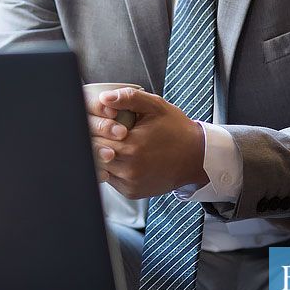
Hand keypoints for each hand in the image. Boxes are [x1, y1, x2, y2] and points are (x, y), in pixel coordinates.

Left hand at [88, 87, 206, 198]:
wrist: (196, 158)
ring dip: (102, 156)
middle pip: (94, 154)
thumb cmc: (176, 130)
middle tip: (107, 132)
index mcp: (132, 145)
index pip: (95, 136)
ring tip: (116, 143)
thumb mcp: (156, 107)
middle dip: (96, 141)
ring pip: (99, 168)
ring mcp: (130, 183)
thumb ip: (129, 98)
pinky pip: (110, 179)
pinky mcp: (131, 192)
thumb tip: (104, 98)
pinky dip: (111, 168)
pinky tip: (122, 157)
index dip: (94, 126)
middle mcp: (130, 168)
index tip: (100, 121)